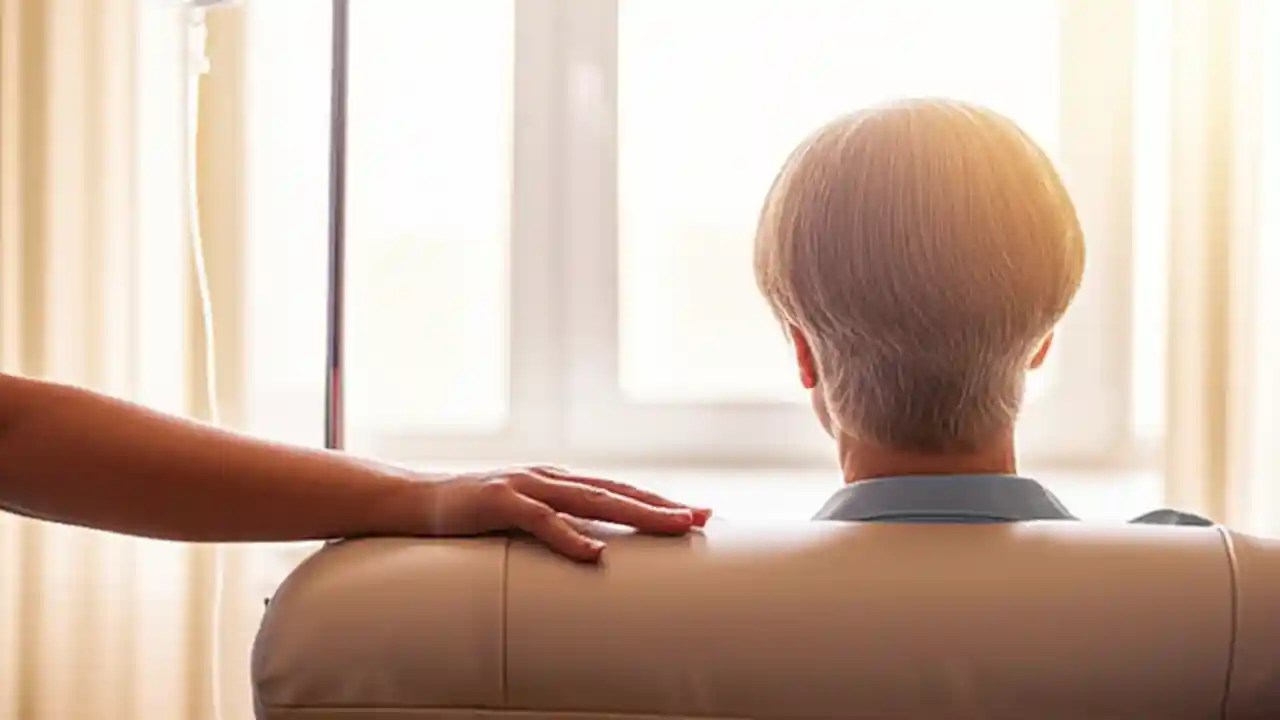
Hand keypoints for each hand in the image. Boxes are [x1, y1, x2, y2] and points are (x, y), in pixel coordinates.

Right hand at [418, 466, 710, 561]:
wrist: (411, 501)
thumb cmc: (468, 515)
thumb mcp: (519, 518)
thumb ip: (553, 525)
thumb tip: (591, 549)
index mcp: (558, 483)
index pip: (618, 490)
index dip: (657, 502)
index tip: (697, 515)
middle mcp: (549, 478)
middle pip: (617, 492)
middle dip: (661, 506)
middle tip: (701, 518)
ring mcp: (525, 486)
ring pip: (592, 500)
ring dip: (635, 513)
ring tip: (671, 527)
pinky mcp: (498, 502)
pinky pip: (540, 522)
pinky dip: (570, 537)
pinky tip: (595, 553)